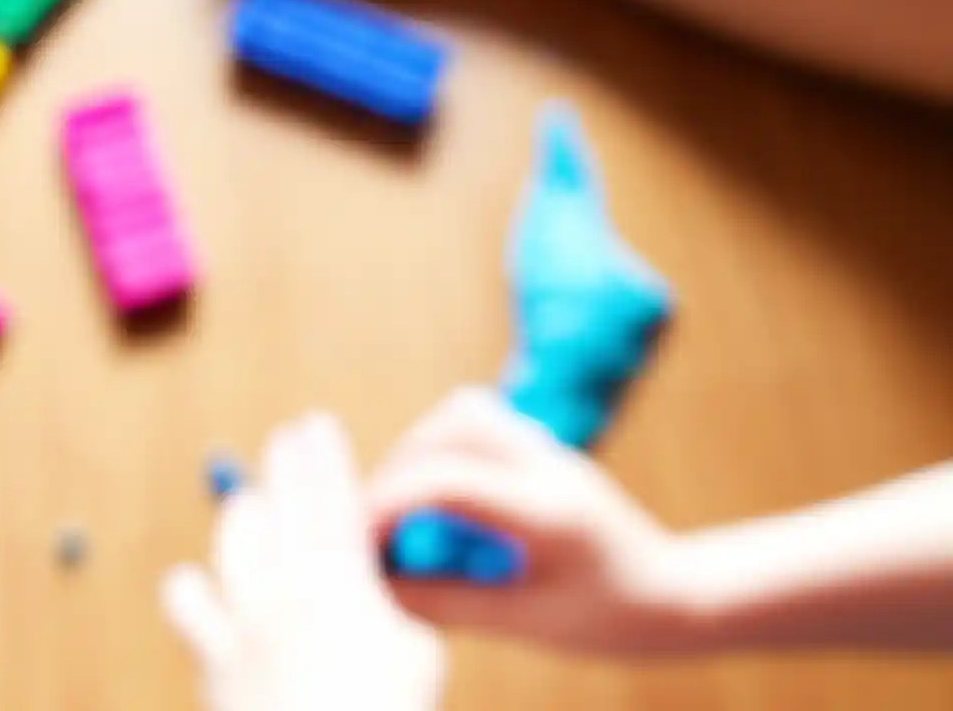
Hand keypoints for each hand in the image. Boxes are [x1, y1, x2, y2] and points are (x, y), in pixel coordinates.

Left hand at [161, 414, 444, 710]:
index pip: (330, 498)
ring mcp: (241, 622)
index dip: (323, 457)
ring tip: (246, 504)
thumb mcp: (418, 655)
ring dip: (240, 518)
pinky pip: (189, 606)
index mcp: (340, 578)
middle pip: (279, 507)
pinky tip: (191, 585)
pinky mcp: (212, 662)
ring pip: (231, 545)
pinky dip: (192, 589)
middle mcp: (283, 588)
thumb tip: (371, 596)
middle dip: (284, 469)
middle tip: (287, 440)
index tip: (317, 425)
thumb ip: (392, 612)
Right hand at [370, 388, 704, 655]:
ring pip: (466, 412)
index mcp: (548, 511)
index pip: (447, 481)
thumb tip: (378, 588)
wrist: (679, 596)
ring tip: (404, 506)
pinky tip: (439, 501)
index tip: (356, 539)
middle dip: (400, 466)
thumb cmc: (612, 618)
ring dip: (421, 450)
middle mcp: (549, 465)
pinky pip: (480, 425)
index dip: (388, 504)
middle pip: (455, 422)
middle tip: (376, 520)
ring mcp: (550, 451)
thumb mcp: (527, 623)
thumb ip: (449, 602)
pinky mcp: (544, 452)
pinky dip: (444, 452)